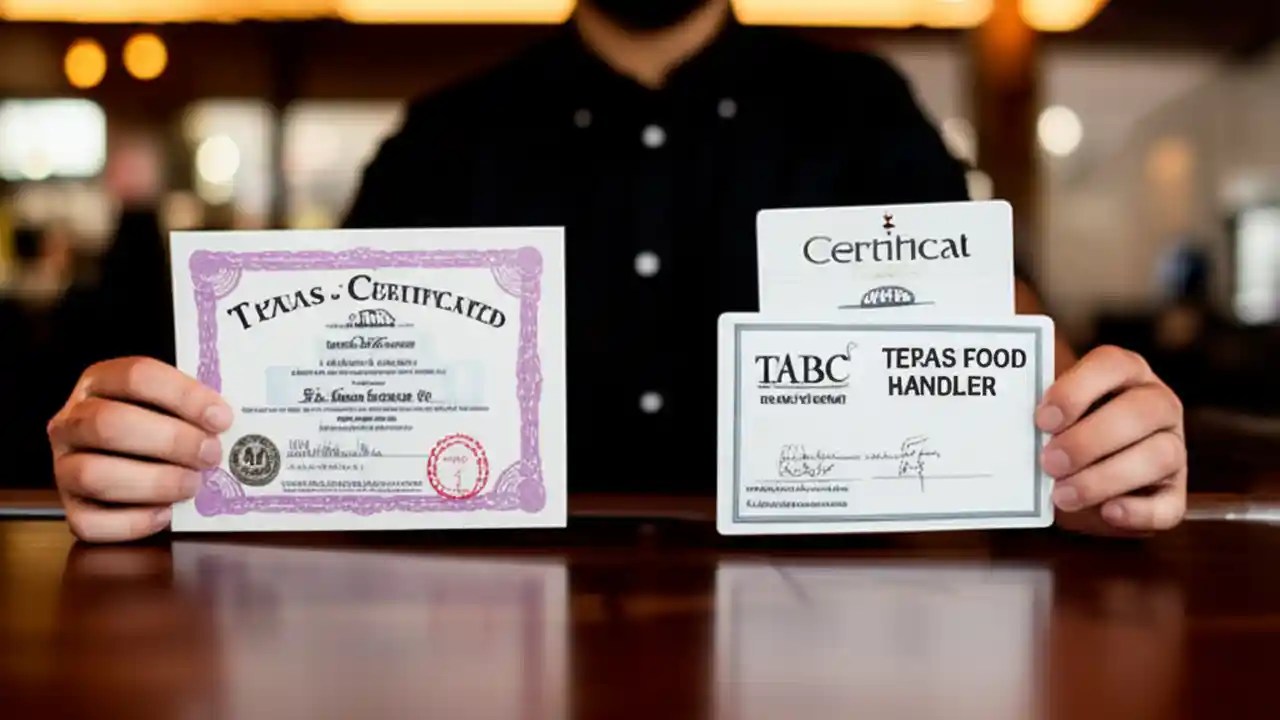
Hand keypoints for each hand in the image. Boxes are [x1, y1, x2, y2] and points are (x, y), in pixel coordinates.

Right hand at [48, 357, 232, 542]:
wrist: (125, 459)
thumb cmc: (160, 425)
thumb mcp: (171, 404)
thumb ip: (192, 408)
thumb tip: (227, 424)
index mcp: (100, 382)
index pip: (136, 376)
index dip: (183, 396)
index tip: (221, 418)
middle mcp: (71, 421)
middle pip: (110, 423)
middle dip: (170, 441)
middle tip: (210, 455)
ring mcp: (62, 466)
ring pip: (93, 475)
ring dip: (154, 482)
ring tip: (192, 485)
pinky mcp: (69, 509)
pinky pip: (89, 523)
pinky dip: (133, 522)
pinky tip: (166, 515)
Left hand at [1036, 346, 1186, 535]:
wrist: (1076, 471)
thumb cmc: (1059, 431)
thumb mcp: (1050, 415)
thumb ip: (1040, 414)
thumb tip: (1005, 424)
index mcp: (1126, 373)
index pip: (1111, 365)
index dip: (1077, 390)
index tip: (1042, 420)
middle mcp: (1158, 404)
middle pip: (1140, 412)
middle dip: (1090, 440)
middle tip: (1049, 463)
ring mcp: (1173, 447)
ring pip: (1159, 456)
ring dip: (1106, 478)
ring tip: (1063, 494)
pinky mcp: (1175, 492)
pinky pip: (1170, 505)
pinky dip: (1140, 512)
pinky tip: (1108, 512)